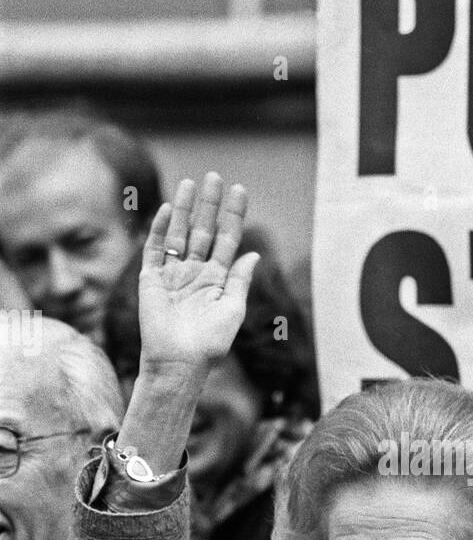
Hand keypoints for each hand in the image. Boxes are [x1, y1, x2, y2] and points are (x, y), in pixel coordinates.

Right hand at [138, 173, 259, 371]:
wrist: (179, 362)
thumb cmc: (209, 342)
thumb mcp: (232, 309)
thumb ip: (240, 280)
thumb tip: (254, 254)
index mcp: (217, 279)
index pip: (227, 239)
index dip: (233, 215)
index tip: (239, 190)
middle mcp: (195, 272)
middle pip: (203, 229)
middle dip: (208, 204)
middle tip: (214, 177)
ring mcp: (173, 273)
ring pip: (178, 233)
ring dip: (183, 208)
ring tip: (190, 183)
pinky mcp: (151, 279)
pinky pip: (154, 249)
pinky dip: (158, 229)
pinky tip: (165, 209)